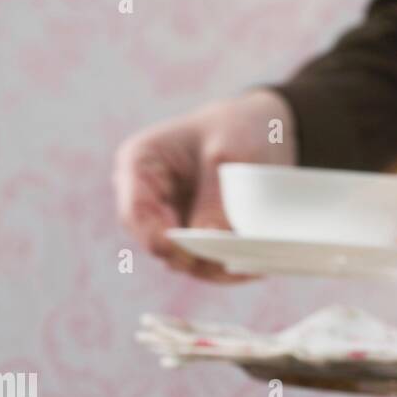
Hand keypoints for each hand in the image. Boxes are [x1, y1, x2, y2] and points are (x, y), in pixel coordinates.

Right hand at [113, 89, 294, 279]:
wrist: (259, 130)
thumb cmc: (239, 128)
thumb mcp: (232, 154)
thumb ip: (216, 198)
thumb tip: (207, 242)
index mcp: (140, 163)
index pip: (136, 212)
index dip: (160, 240)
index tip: (192, 255)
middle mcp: (145, 196)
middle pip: (156, 243)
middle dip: (193, 257)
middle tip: (235, 261)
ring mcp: (166, 220)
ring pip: (181, 260)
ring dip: (213, 267)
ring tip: (251, 263)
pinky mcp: (190, 236)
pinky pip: (202, 263)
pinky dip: (224, 266)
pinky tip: (252, 263)